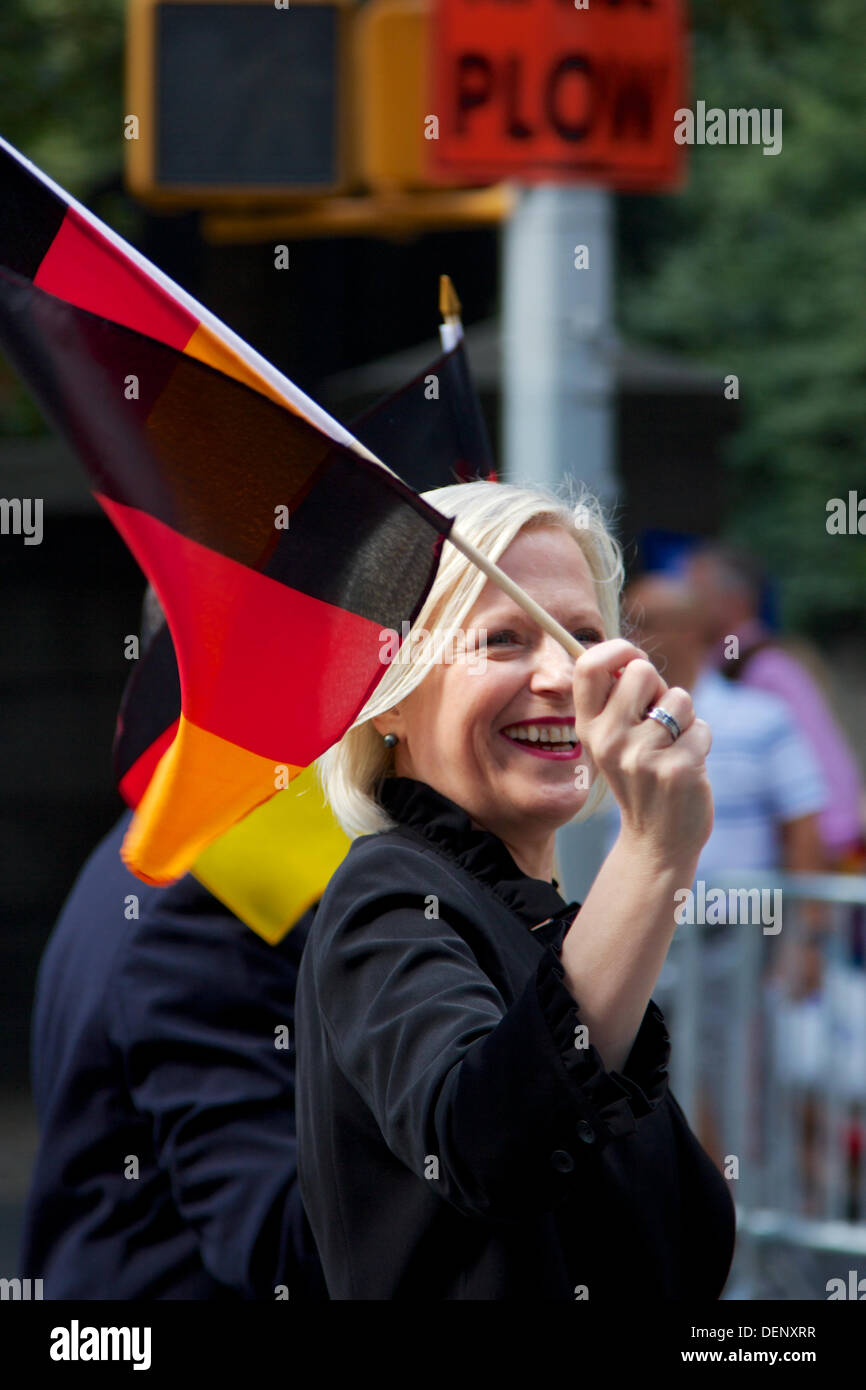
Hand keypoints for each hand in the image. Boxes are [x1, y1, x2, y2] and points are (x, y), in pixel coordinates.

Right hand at [572, 639, 712, 868]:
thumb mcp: (615, 741)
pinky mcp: (677, 769)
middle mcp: (608, 740)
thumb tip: (631, 654)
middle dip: (660, 687)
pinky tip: (688, 767)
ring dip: (685, 718)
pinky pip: (701, 727)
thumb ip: (618, 700)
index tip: (633, 658)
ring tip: (673, 747)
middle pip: (641, 671)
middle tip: (658, 720)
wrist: (658, 839)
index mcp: (588, 728)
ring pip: (679, 698)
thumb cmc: (642, 778)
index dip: (616, 649)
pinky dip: (701, 741)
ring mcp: (641, 756)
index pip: (587, 666)